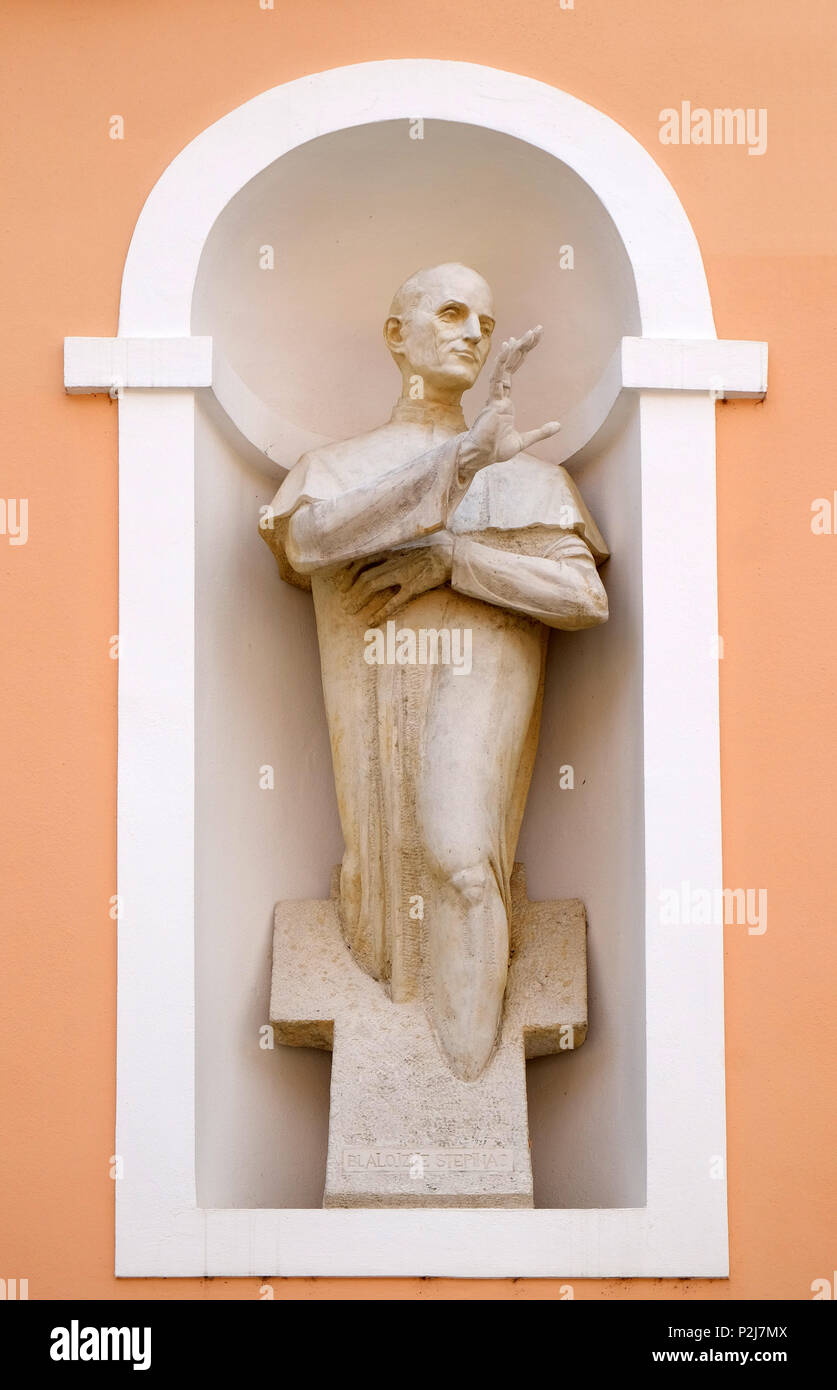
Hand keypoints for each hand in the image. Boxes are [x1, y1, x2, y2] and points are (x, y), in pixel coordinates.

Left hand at [338, 540, 453, 622]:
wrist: (450, 556)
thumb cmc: (430, 556)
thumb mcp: (407, 554)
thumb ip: (393, 560)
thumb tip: (381, 567)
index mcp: (391, 555)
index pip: (362, 561)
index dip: (348, 572)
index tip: (340, 583)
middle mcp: (393, 563)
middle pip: (364, 576)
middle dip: (350, 590)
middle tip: (343, 603)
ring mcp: (403, 575)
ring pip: (373, 585)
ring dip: (359, 599)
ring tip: (350, 611)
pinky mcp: (414, 586)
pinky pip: (394, 600)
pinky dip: (381, 611)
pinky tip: (371, 621)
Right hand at [459, 327, 559, 478]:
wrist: (480, 457)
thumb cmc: (495, 449)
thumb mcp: (524, 440)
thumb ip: (541, 432)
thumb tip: (559, 426)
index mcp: (504, 401)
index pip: (513, 370)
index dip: (522, 354)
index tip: (533, 338)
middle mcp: (499, 395)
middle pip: (512, 364)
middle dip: (524, 346)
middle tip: (537, 329)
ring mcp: (495, 397)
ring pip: (505, 367)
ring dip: (516, 350)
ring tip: (528, 334)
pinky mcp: (492, 402)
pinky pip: (497, 378)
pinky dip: (503, 362)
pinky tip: (509, 347)